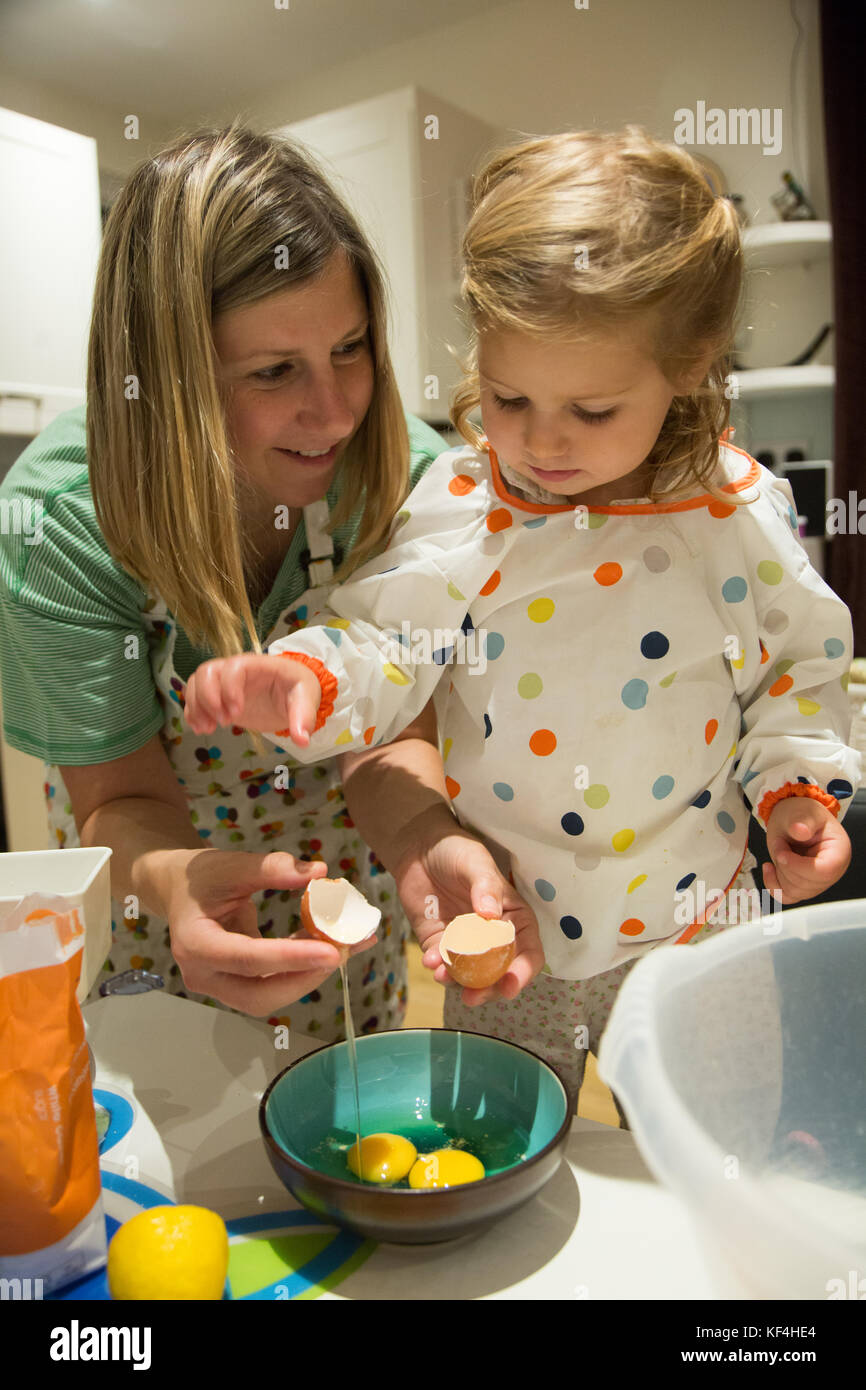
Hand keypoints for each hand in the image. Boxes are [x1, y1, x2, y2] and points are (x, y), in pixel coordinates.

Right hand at [162, 848, 374, 1014]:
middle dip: (305, 977)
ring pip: (268, 997)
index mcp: (195, 944)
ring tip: (345, 944)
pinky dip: (304, 969)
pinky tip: (334, 946)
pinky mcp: (237, 984)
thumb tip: (319, 872)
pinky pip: (273, 985)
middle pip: (259, 995)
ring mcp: (220, 984)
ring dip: (309, 976)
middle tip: (343, 950)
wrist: (179, 890)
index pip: (246, 959)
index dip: (290, 958)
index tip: (331, 951)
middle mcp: (204, 974)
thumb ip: (271, 868)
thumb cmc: (201, 878)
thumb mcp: (231, 864)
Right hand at [184, 654, 320, 743]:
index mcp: (258, 665)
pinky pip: (195, 697)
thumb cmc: (298, 689)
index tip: (237, 714)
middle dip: (208, 698)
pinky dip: (193, 712)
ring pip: (196, 682)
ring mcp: (224, 682)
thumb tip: (302, 739)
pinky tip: (202, 728)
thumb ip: (303, 717)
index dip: (229, 689)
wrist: (290, 695)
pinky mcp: (218, 696)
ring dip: (197, 706)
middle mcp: (236, 669)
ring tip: (208, 729)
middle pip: (207, 671)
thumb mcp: (307, 699)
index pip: (234, 667)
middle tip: (225, 722)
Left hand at [391, 810, 544, 1005]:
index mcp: (514, 919)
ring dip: (460, 984)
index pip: (529, 952)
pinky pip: (443, 965)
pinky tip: (430, 961)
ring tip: (444, 976)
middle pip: (501, 974)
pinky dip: (438, 968)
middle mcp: (494, 937)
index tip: (511, 984)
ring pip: (471, 977)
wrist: (420, 849)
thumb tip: (490, 915)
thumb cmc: (458, 852)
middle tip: (474, 997)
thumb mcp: (477, 864)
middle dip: (489, 990)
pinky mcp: (441, 944)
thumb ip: (485, 887)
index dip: (524, 972)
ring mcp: (467, 945)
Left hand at [762, 796, 851, 904]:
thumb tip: (800, 830)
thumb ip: (802, 822)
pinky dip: (772, 885)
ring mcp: (817, 881)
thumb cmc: (801, 816)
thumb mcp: (801, 812)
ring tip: (779, 850)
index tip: (782, 854)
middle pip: (807, 885)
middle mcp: (831, 871)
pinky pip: (786, 896)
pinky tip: (769, 867)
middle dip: (785, 865)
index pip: (824, 871)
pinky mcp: (802, 886)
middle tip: (779, 843)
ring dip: (778, 872)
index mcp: (838, 852)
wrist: (793, 820)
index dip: (799, 866)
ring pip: (794, 892)